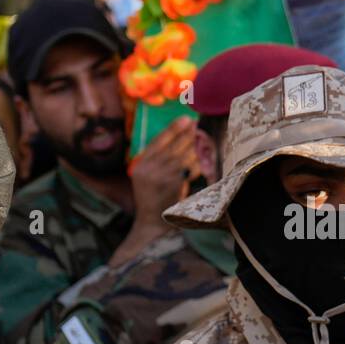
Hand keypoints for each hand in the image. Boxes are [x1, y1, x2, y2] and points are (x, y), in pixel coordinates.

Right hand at [108, 117, 197, 266]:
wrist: (152, 224)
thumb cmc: (153, 199)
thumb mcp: (147, 177)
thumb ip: (157, 159)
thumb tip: (180, 137)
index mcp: (140, 166)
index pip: (157, 142)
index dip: (173, 129)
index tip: (185, 119)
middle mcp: (149, 170)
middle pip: (173, 147)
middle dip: (187, 135)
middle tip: (198, 125)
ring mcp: (162, 178)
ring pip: (184, 157)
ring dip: (196, 148)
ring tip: (203, 140)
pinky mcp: (174, 186)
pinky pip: (191, 170)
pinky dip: (199, 164)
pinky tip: (204, 160)